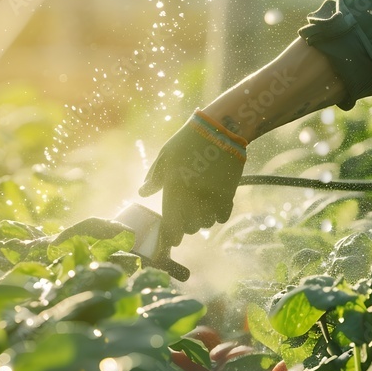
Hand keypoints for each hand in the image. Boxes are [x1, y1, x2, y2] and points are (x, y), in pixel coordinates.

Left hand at [139, 110, 247, 248]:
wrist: (221, 130)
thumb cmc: (188, 141)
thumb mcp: (166, 155)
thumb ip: (154, 177)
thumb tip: (143, 193)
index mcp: (174, 187)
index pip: (171, 224)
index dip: (170, 236)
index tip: (170, 240)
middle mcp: (193, 196)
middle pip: (189, 228)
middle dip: (185, 226)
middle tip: (184, 217)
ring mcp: (212, 197)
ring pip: (205, 224)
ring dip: (201, 220)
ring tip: (199, 208)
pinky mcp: (228, 194)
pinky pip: (221, 217)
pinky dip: (217, 215)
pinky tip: (213, 205)